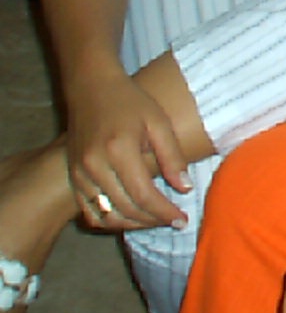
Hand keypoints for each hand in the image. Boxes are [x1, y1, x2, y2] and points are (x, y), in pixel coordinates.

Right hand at [64, 70, 189, 232]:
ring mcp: (80, 174)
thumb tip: (186, 188)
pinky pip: (90, 211)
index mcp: (118, 150)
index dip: (164, 211)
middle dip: (152, 220)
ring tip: (156, 221)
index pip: (143, 194)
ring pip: (106, 216)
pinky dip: (110, 221)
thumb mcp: (158, 122)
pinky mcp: (74, 177)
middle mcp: (94, 166)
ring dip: (133, 224)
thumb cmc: (130, 102)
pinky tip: (131, 217)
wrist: (91, 88)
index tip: (182, 219)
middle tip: (175, 222)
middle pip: (125, 209)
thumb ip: (172, 156)